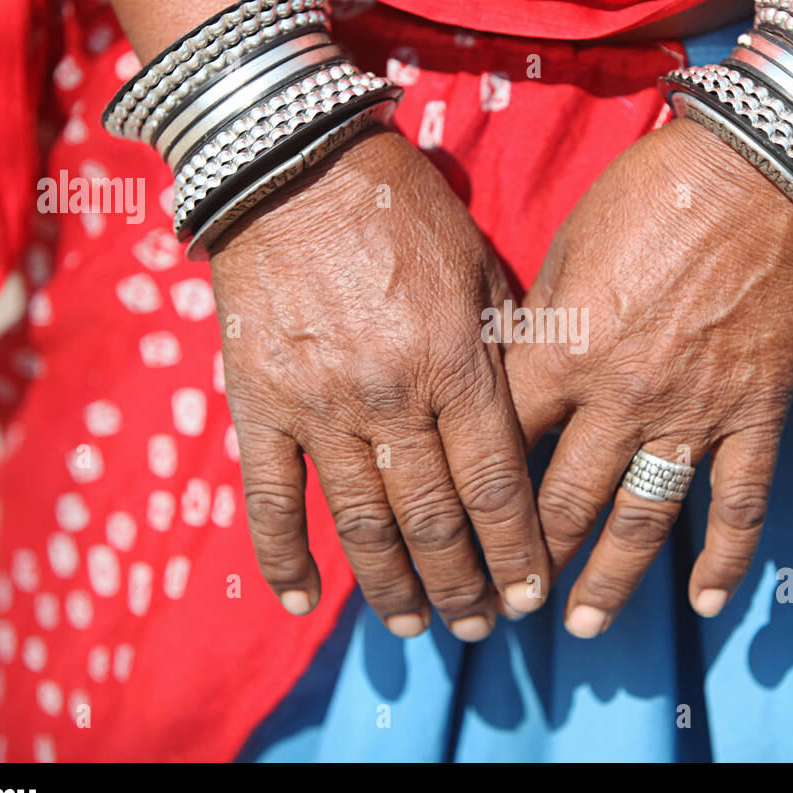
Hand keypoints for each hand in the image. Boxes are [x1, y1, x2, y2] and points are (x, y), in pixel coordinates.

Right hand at [211, 129, 548, 639]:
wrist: (292, 164)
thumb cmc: (402, 209)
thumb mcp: (479, 266)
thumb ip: (505, 347)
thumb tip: (534, 415)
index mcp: (454, 364)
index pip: (496, 484)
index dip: (516, 549)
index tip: (529, 595)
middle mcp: (390, 399)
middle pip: (433, 519)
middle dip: (463, 583)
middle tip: (481, 628)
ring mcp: (318, 407)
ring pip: (361, 524)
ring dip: (392, 586)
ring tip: (417, 627)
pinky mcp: (258, 402)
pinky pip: (268, 497)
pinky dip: (283, 556)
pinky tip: (304, 601)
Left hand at [507, 117, 792, 636]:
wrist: (753, 170)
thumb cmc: (644, 197)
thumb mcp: (561, 254)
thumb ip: (533, 333)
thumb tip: (503, 386)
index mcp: (562, 354)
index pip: (504, 452)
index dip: (477, 504)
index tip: (461, 541)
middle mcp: (621, 397)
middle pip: (564, 501)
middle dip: (531, 560)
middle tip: (509, 600)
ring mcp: (693, 410)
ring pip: (645, 517)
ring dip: (611, 579)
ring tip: (583, 627)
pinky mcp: (756, 410)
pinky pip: (741, 500)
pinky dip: (727, 557)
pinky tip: (708, 603)